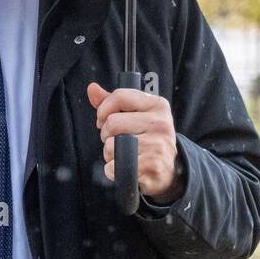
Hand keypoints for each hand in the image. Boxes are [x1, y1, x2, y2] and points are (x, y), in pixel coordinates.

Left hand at [86, 81, 181, 204]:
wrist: (168, 170)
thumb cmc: (147, 138)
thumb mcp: (136, 115)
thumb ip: (112, 102)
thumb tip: (92, 88)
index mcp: (157, 105)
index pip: (119, 96)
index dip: (103, 109)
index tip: (103, 119)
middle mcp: (160, 123)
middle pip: (112, 122)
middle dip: (106, 134)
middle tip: (117, 140)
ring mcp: (157, 145)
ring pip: (111, 145)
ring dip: (109, 154)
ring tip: (124, 154)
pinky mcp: (150, 166)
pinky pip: (114, 166)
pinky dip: (112, 170)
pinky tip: (126, 167)